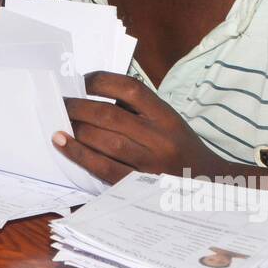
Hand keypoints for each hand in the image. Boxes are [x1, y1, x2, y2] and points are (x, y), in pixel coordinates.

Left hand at [57, 72, 223, 183]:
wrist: (208, 186)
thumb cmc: (180, 150)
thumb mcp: (168, 122)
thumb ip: (139, 110)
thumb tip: (92, 95)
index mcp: (167, 117)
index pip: (130, 89)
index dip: (101, 81)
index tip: (81, 81)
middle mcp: (159, 138)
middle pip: (110, 115)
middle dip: (79, 106)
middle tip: (60, 102)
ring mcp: (149, 164)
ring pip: (104, 140)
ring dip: (76, 127)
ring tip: (60, 120)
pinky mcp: (136, 186)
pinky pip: (102, 167)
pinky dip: (78, 153)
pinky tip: (61, 142)